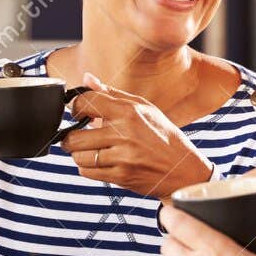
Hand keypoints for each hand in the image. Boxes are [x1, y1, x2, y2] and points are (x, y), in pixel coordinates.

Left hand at [63, 74, 211, 198]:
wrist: (184, 169)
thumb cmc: (164, 136)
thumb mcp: (144, 107)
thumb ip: (112, 94)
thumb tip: (87, 79)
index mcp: (128, 111)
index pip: (84, 103)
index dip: (75, 108)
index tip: (78, 113)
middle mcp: (124, 133)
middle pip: (75, 136)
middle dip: (72, 137)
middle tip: (79, 136)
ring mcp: (122, 156)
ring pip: (78, 156)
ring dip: (80, 154)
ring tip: (92, 150)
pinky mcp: (121, 176)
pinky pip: (87, 172)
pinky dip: (88, 168)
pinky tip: (101, 162)